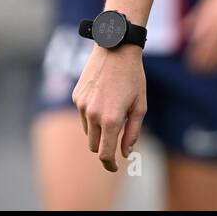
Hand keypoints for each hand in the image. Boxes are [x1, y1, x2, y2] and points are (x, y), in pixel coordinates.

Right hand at [73, 44, 146, 171]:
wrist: (115, 48)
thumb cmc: (133, 76)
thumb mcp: (140, 105)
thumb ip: (132, 132)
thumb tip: (126, 153)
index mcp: (111, 120)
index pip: (105, 154)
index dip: (109, 164)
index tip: (114, 166)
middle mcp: (93, 115)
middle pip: (94, 146)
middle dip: (104, 147)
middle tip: (116, 141)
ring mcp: (82, 106)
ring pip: (87, 131)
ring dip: (98, 130)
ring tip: (113, 110)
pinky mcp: (76, 96)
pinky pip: (82, 115)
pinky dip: (91, 115)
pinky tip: (103, 98)